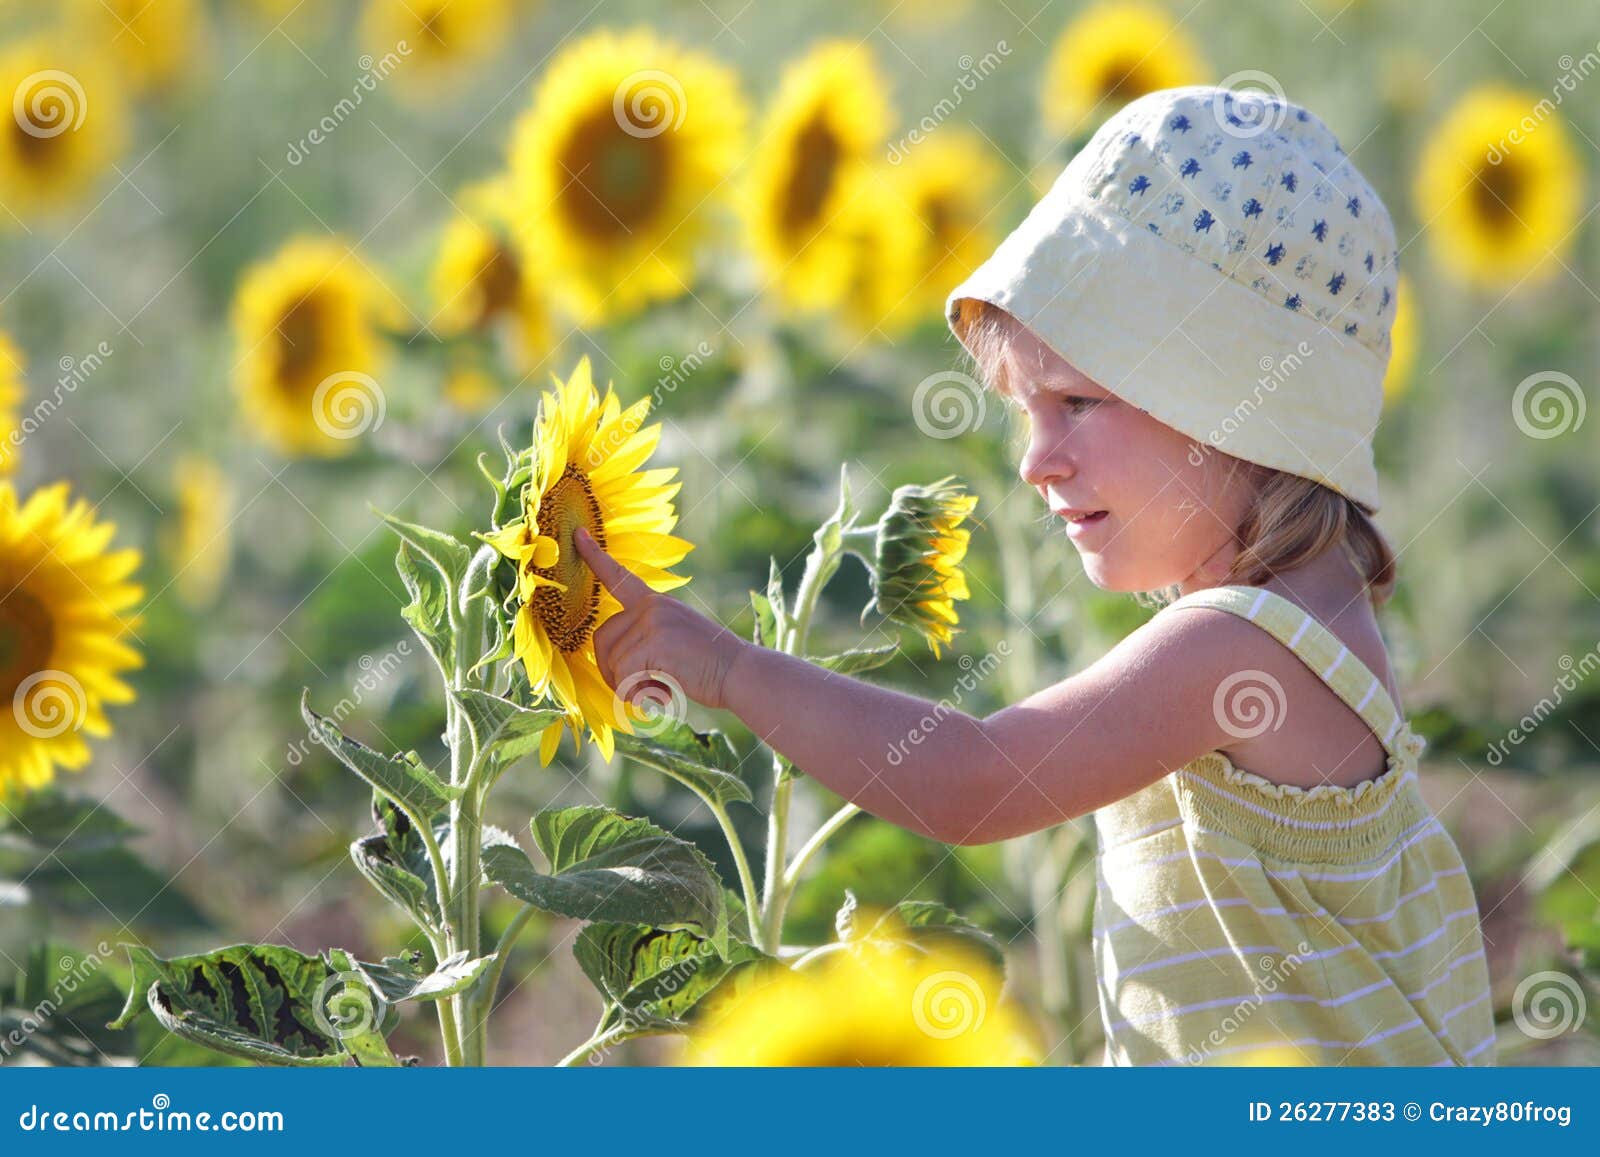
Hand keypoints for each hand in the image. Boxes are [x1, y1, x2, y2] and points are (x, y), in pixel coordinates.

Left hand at [573, 526, 749, 712]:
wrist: (741, 672)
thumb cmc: (710, 666)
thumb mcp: (676, 640)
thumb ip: (646, 638)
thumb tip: (613, 662)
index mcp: (656, 602)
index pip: (620, 577)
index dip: (595, 557)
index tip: (578, 535)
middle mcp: (652, 605)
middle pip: (602, 639)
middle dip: (612, 671)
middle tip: (638, 689)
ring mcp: (653, 620)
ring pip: (613, 663)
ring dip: (630, 687)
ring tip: (661, 689)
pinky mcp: (655, 641)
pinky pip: (624, 676)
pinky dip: (637, 695)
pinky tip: (664, 696)